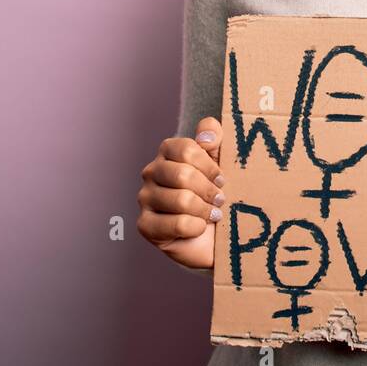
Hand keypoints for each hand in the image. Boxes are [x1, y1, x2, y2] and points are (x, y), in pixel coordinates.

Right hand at [136, 117, 225, 269]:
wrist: (212, 236)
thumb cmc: (215, 196)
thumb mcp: (222, 163)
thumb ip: (216, 140)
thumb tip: (208, 129)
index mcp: (167, 152)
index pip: (187, 149)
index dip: (209, 166)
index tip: (221, 179)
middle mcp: (151, 172)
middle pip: (183, 175)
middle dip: (209, 191)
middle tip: (219, 200)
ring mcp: (144, 198)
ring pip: (181, 200)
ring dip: (204, 211)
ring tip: (211, 214)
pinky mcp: (145, 225)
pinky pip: (177, 224)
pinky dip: (196, 228)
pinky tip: (198, 228)